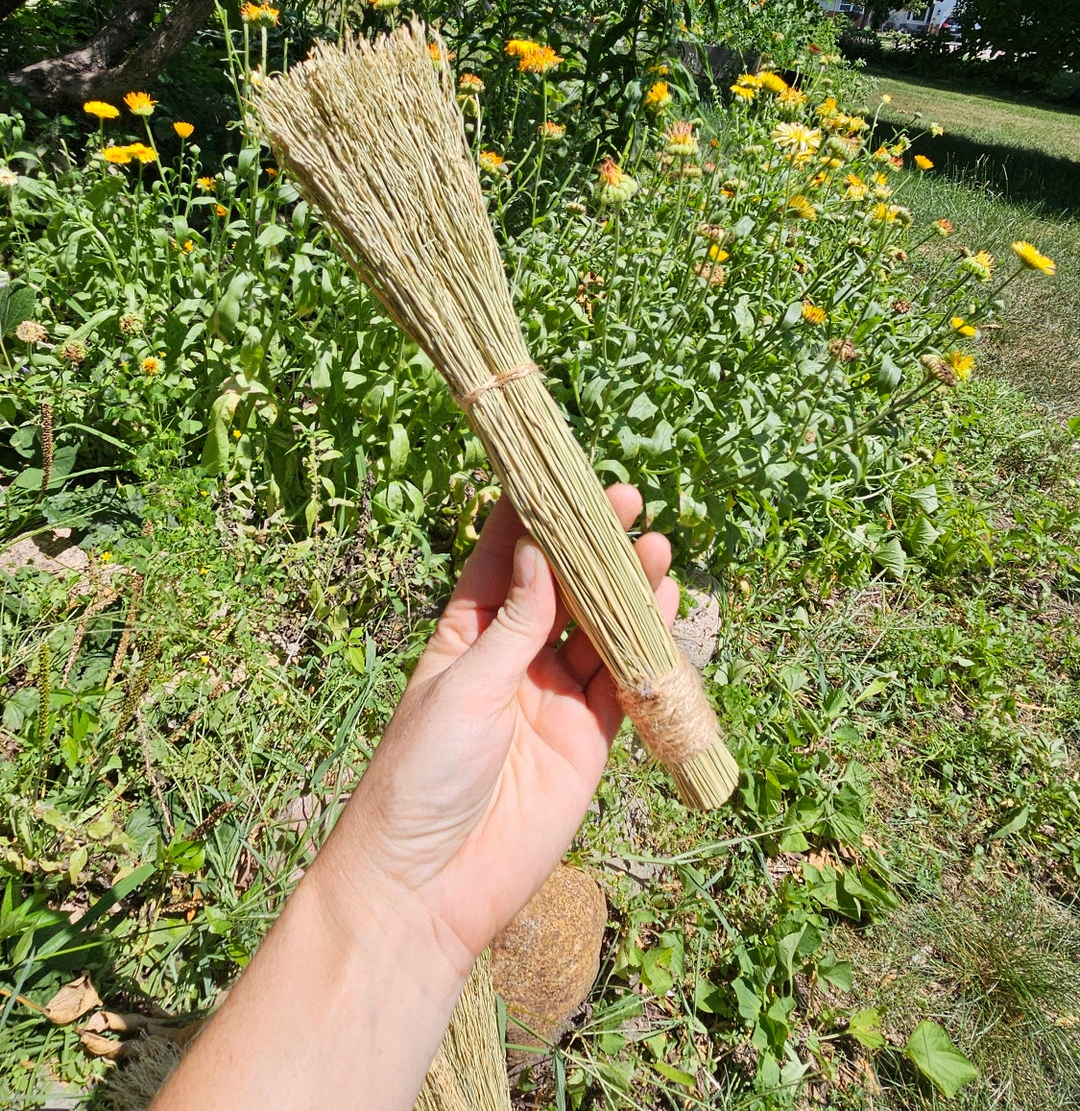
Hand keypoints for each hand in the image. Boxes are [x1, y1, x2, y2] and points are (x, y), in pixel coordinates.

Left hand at [315, 484, 677, 970]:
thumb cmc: (422, 774)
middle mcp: (513, 659)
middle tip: (627, 502)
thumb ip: (513, 625)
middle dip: (594, 546)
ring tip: (657, 548)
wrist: (430, 884)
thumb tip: (538, 553)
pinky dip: (647, 650)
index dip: (531, 518)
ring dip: (629, 590)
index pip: (502, 561)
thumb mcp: (464, 686)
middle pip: (562, 588)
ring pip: (601, 630)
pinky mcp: (588, 739)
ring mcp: (552, 697)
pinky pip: (624, 684)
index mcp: (466, 635)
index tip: (560, 473)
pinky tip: (665, 610)